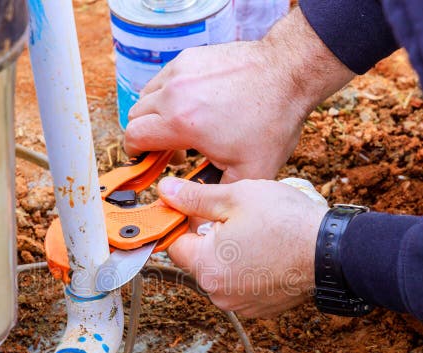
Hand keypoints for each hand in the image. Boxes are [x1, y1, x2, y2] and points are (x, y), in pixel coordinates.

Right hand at [124, 8, 353, 182]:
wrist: (289, 74)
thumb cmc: (272, 121)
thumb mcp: (249, 172)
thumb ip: (215, 197)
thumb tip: (196, 224)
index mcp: (182, 123)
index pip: (133, 138)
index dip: (136, 154)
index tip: (151, 162)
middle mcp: (174, 93)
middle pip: (135, 117)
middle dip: (147, 137)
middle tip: (173, 149)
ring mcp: (180, 71)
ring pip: (146, 96)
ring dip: (156, 115)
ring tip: (183, 127)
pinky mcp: (190, 57)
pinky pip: (164, 79)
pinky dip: (169, 95)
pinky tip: (194, 106)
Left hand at [158, 176, 327, 316]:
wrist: (332, 251)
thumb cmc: (287, 222)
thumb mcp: (236, 197)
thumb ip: (195, 197)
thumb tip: (165, 192)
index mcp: (206, 267)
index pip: (174, 244)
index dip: (184, 222)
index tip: (200, 208)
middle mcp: (218, 293)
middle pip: (197, 260)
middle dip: (209, 239)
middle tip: (236, 218)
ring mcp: (240, 304)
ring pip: (220, 273)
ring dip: (229, 255)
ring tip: (256, 234)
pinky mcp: (260, 308)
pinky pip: (241, 285)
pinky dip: (248, 270)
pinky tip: (267, 252)